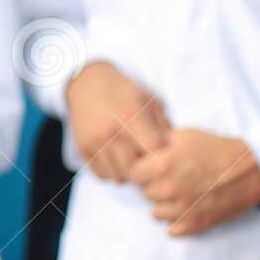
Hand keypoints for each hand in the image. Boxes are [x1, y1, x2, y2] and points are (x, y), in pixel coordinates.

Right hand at [63, 61, 171, 181]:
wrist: (87, 83)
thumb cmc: (124, 92)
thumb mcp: (149, 101)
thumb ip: (163, 127)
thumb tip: (176, 153)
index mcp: (130, 117)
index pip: (153, 150)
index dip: (162, 156)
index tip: (163, 153)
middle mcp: (111, 132)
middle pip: (136, 170)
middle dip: (146, 170)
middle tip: (149, 161)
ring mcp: (95, 142)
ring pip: (119, 177)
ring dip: (129, 173)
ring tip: (132, 160)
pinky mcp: (83, 149)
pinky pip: (102, 175)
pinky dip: (112, 172)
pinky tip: (117, 159)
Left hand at [128, 128, 259, 235]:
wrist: (252, 169)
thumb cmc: (216, 149)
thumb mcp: (183, 136)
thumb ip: (156, 143)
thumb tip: (139, 149)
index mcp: (161, 166)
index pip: (132, 174)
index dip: (141, 169)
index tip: (150, 167)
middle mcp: (168, 189)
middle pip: (144, 193)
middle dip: (153, 185)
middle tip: (170, 178)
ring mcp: (182, 209)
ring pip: (156, 212)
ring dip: (164, 204)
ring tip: (180, 192)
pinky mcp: (196, 224)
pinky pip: (172, 229)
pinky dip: (178, 220)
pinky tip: (188, 207)